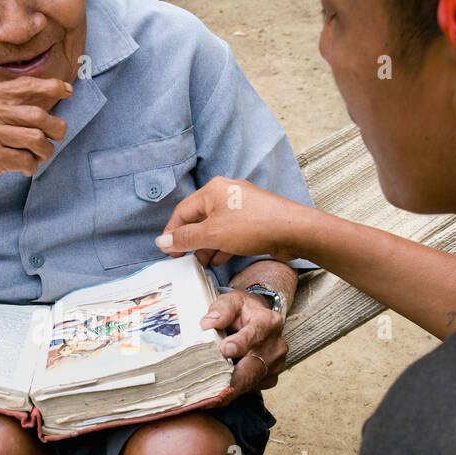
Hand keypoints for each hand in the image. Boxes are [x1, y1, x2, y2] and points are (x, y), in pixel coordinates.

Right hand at [0, 75, 72, 201]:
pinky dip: (30, 166)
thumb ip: (1, 105)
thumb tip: (43, 100)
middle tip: (57, 136)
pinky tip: (24, 169)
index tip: (67, 90)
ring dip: (45, 150)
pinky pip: (25, 160)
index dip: (51, 86)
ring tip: (40, 156)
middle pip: (38, 114)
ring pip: (36, 138)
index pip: (25, 85)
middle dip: (56, 127)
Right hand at [156, 176, 305, 265]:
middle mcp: (225, 194)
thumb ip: (186, 238)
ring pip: (215, 227)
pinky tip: (217, 260)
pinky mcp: (253, 219)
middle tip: (182, 259)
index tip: (166, 251)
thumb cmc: (253, 226)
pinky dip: (221, 245)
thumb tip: (162, 242)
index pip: (183, 211)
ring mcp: (241, 206)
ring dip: (205, 245)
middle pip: (199, 219)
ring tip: (199, 264)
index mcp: (212, 191)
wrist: (293, 230)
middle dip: (190, 240)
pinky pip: (230, 232)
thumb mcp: (213, 234)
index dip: (172, 232)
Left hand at [200, 288, 286, 397]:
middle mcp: (276, 344)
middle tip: (211, 392)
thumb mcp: (231, 301)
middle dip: (232, 380)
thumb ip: (221, 309)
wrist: (257, 320)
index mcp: (269, 322)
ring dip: (229, 387)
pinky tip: (220, 386)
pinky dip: (234, 390)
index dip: (241, 343)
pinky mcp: (270, 378)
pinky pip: (251, 388)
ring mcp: (276, 363)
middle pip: (254, 367)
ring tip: (208, 391)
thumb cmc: (241, 311)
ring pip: (251, 381)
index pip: (256, 334)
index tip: (225, 349)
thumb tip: (209, 323)